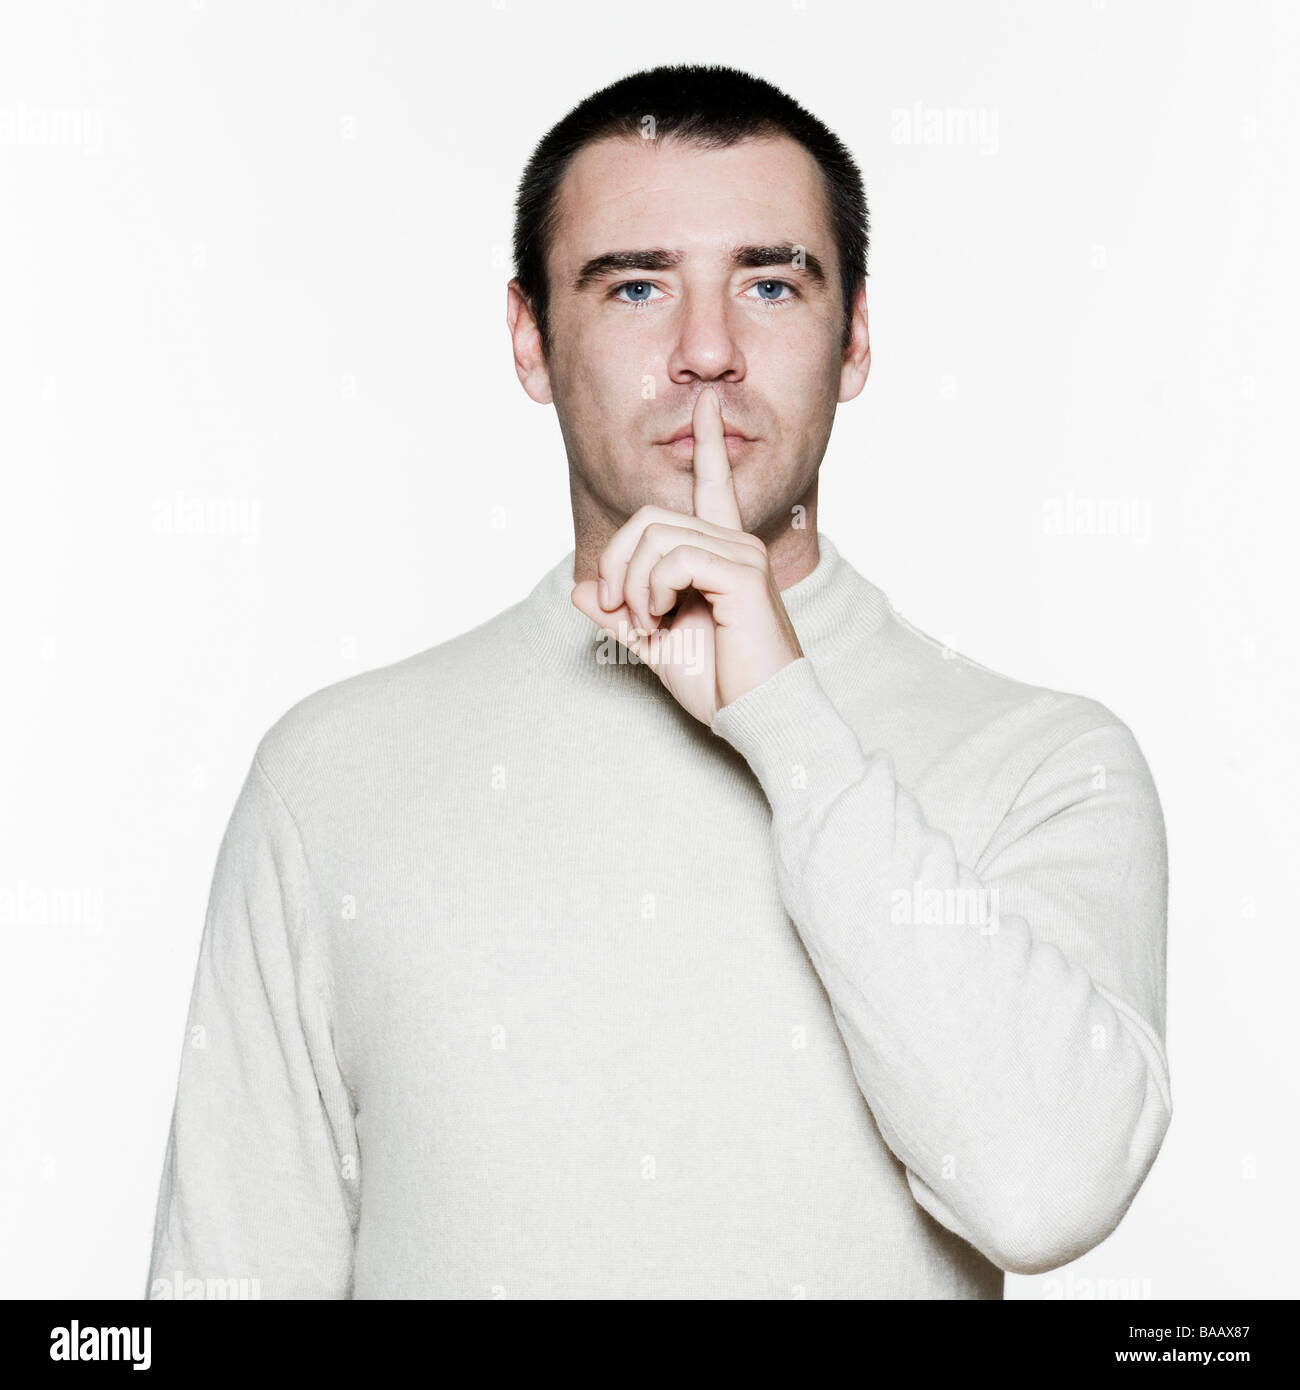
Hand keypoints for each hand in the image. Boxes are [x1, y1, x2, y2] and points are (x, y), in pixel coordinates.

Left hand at [571, 388, 803, 724]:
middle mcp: (736, 542)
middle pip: (649, 517)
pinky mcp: (743, 574)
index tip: (707, 402)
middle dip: (615, 561)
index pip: (714, 483)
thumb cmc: (720, 684)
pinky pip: (673, 559)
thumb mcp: (654, 646)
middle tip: (618, 610)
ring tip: (646, 624)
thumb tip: (580, 590)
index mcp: (721, 552)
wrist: (757, 716)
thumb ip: (619, 616)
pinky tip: (661, 619)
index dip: (709, 442)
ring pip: (656, 537)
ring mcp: (742, 554)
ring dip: (633, 586)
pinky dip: (651, 592)